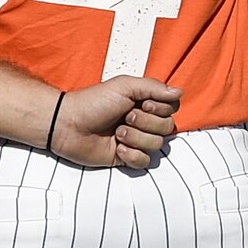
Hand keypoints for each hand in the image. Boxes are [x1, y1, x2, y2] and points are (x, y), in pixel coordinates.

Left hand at [52, 77, 180, 169]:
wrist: (68, 125)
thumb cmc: (92, 103)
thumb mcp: (125, 86)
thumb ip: (154, 87)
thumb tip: (179, 92)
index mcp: (145, 102)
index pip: (172, 108)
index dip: (159, 109)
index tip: (141, 104)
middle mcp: (144, 121)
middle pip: (168, 127)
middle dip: (145, 123)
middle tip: (124, 117)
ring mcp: (136, 140)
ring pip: (156, 145)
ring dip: (135, 138)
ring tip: (117, 133)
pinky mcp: (127, 157)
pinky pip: (145, 161)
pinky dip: (132, 155)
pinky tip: (117, 148)